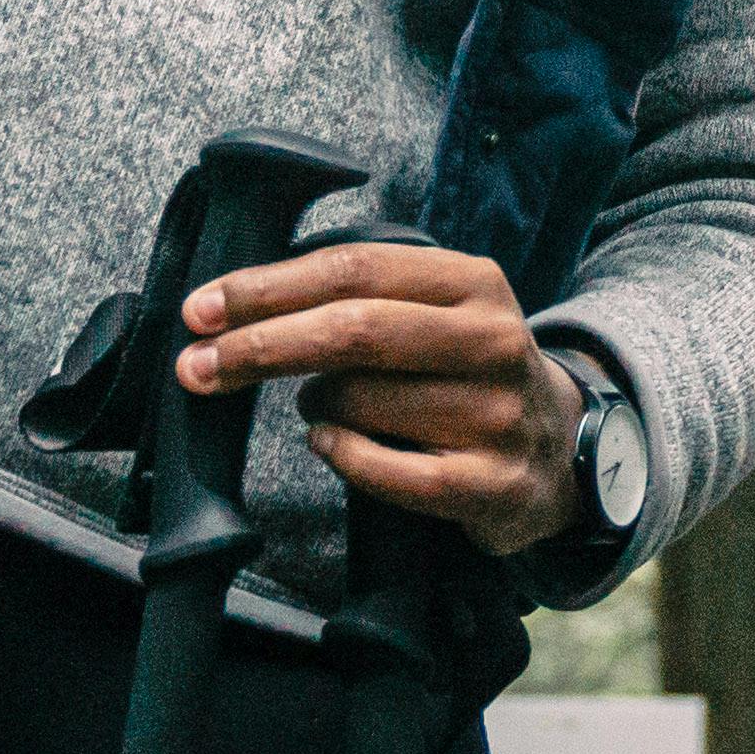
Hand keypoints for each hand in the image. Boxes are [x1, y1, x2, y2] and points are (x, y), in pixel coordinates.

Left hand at [180, 242, 590, 559]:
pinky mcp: (494, 483)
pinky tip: (328, 444)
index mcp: (473, 282)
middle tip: (195, 365)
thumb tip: (239, 303)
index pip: (353, 270)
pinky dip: (343, 456)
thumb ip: (363, 295)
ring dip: (314, 406)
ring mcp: (497, 415)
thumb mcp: (438, 311)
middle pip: (353, 331)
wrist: (559, 450)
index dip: (268, 287)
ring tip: (318, 404)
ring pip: (363, 404)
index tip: (202, 310)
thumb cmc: (465, 371)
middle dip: (260, 346)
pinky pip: (390, 473)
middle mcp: (492, 341)